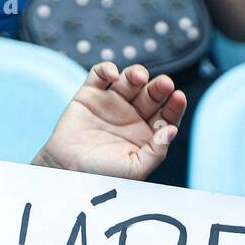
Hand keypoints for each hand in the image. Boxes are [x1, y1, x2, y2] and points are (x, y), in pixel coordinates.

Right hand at [33, 62, 185, 180]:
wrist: (66, 171)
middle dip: (160, 86)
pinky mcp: (90, 94)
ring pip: (130, 80)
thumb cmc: (101, 175)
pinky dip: (107, 69)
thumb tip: (171, 130)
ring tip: (139, 77)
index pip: (167, 113)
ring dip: (137, 74)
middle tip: (164, 84)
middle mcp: (132, 114)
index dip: (175, 105)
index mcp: (147, 132)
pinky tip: (112, 75)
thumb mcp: (134, 169)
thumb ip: (155, 152)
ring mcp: (112, 102)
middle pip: (152, 93)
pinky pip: (100, 75)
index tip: (178, 97)